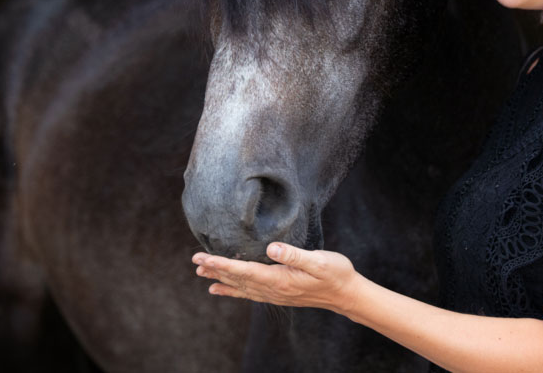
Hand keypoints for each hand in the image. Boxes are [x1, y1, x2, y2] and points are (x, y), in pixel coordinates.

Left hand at [192, 242, 360, 312]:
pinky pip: (249, 293)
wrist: (346, 295)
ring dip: (221, 280)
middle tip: (195, 263)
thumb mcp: (319, 261)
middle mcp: (274, 289)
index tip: (204, 259)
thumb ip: (294, 254)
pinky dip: (233, 290)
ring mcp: (275, 294)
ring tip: (202, 275)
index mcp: (280, 279)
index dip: (223, 265)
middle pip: (238, 279)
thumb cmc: (336, 273)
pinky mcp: (278, 294)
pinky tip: (221, 289)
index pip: (245, 271)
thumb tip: (272, 247)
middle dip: (216, 270)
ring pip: (241, 287)